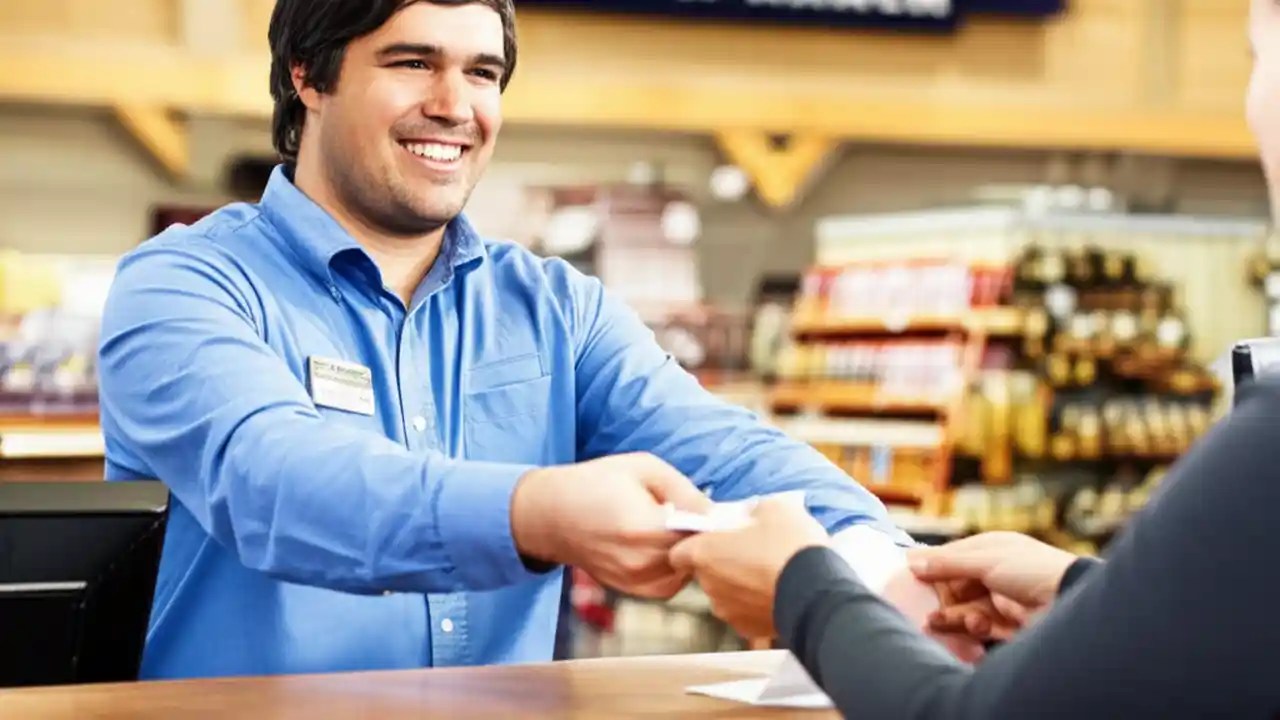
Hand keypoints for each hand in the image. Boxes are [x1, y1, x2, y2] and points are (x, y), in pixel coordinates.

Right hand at [510, 452, 712, 598]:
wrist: (550, 515)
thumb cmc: (595, 483)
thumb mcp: (642, 468)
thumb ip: (683, 490)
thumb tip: (716, 512)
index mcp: (644, 527)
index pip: (701, 534)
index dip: (716, 523)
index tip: (726, 513)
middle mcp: (640, 562)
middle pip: (696, 556)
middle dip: (703, 538)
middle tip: (701, 517)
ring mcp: (634, 581)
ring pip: (686, 573)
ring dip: (688, 554)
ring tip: (675, 529)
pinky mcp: (630, 591)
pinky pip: (669, 585)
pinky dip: (673, 568)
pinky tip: (659, 545)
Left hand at [669, 497, 830, 639]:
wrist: (818, 594)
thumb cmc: (789, 545)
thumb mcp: (774, 508)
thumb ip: (753, 511)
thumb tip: (752, 514)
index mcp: (705, 554)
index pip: (678, 553)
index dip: (693, 544)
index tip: (713, 537)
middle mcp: (710, 586)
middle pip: (706, 572)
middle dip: (723, 563)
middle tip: (749, 550)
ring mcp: (729, 612)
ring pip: (726, 594)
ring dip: (740, 585)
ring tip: (768, 573)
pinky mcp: (750, 630)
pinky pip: (746, 612)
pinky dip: (756, 604)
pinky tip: (778, 592)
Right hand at [907, 532, 1078, 640]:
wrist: (1071, 600)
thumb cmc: (1032, 570)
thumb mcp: (985, 560)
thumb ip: (947, 563)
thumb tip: (911, 561)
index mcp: (991, 550)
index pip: (952, 557)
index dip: (930, 566)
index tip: (907, 575)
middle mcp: (995, 574)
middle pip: (955, 587)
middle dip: (939, 598)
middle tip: (919, 608)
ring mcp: (1002, 600)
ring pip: (964, 609)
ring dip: (951, 616)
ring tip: (935, 622)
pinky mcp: (1008, 626)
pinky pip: (980, 628)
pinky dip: (970, 628)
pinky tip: (970, 627)